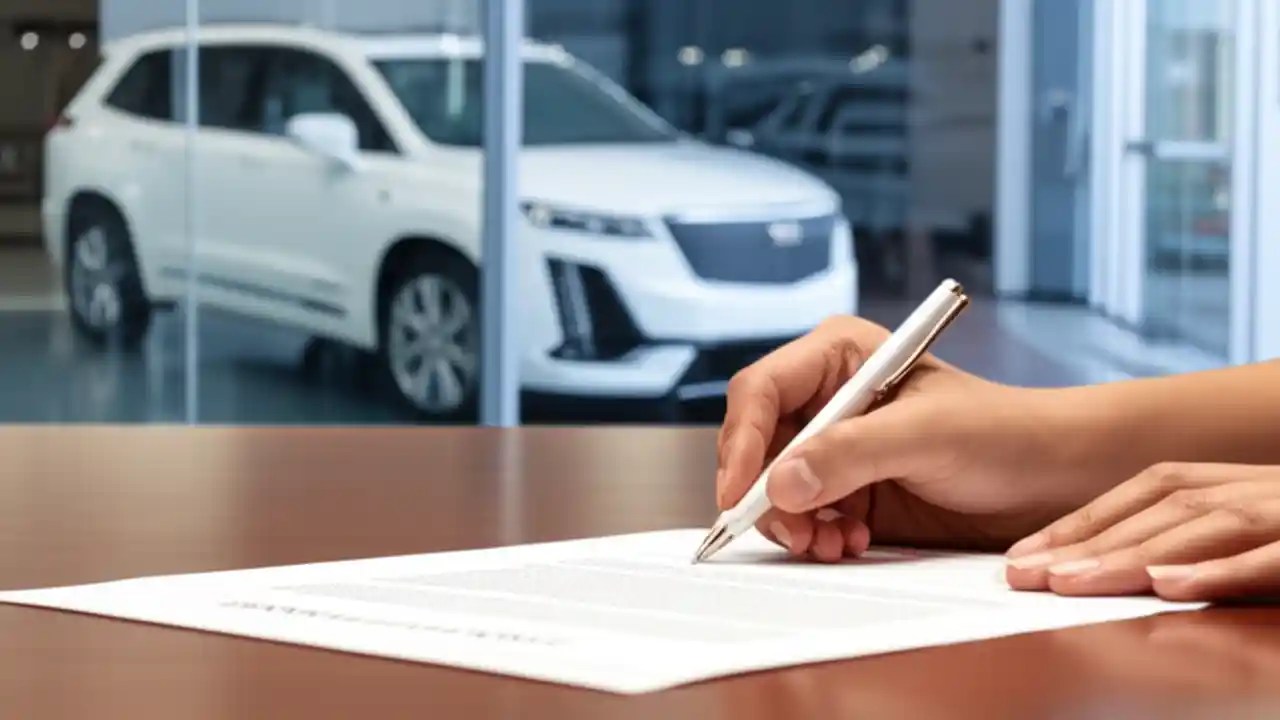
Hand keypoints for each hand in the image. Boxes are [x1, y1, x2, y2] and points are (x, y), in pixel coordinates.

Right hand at [715, 316, 1110, 561]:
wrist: (1055, 480)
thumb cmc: (1007, 433)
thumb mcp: (926, 435)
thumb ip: (850, 453)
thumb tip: (780, 482)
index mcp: (840, 356)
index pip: (761, 391)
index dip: (743, 442)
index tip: (742, 492)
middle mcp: (830, 398)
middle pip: (758, 445)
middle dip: (768, 493)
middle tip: (795, 531)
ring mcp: (838, 446)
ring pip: (774, 487)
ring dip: (795, 522)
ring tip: (833, 542)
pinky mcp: (850, 490)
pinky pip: (803, 516)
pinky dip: (816, 536)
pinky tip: (850, 543)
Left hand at [1005, 463, 1279, 600]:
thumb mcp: (1265, 533)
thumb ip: (1206, 540)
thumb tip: (1133, 568)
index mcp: (1241, 484)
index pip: (1149, 494)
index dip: (1083, 522)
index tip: (1022, 555)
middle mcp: (1260, 489)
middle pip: (1164, 509)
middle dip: (1088, 543)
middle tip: (1023, 575)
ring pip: (1207, 526)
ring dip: (1135, 553)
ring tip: (1070, 581)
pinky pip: (1274, 556)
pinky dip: (1221, 570)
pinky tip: (1167, 587)